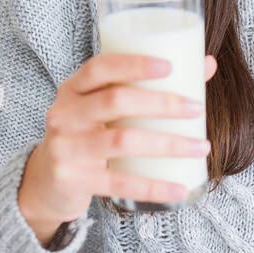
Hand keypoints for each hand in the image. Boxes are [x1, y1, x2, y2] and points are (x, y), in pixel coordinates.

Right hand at [18, 53, 218, 246]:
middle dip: (162, 104)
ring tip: (202, 146)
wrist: (46, 182)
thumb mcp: (107, 107)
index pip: (99, 68)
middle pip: (115, 101)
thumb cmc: (90, 134)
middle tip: (197, 109)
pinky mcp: (73, 180)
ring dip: (168, 143)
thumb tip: (207, 64)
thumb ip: (149, 86)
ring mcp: (66, 148)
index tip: (170, 66)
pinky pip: (119, 183)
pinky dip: (154, 186)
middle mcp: (64, 115)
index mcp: (73, 89)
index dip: (134, 64)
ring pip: (122, 141)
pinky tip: (180, 188)